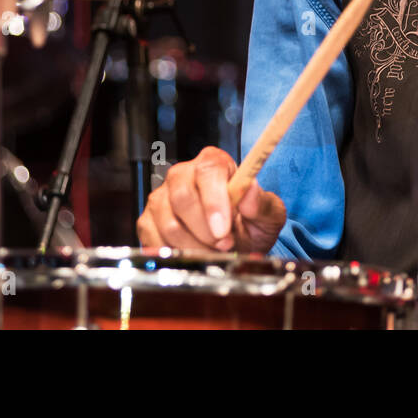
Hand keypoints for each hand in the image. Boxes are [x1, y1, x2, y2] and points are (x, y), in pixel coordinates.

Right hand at [136, 146, 286, 253]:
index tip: (223, 230)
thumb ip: (262, 203)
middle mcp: (182, 174)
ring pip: (169, 224)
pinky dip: (177, 254)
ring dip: (194, 246)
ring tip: (214, 250)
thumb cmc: (251, 224)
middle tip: (224, 245)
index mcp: (214, 162)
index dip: (214, 202)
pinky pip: (155, 240)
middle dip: (205, 230)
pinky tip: (195, 254)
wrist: (236, 243)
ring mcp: (161, 198)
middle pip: (183, 197)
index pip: (208, 172)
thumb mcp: (269, 215)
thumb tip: (249, 191)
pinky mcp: (148, 221)